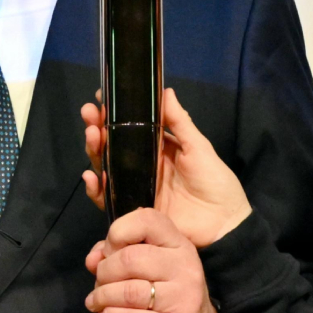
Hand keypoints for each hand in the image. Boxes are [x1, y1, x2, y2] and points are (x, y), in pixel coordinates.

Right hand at [81, 87, 252, 247]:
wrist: (223, 222)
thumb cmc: (214, 181)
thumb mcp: (198, 147)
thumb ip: (179, 121)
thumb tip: (165, 90)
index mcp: (158, 148)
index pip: (129, 127)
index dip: (113, 113)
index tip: (101, 97)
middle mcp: (142, 166)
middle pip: (112, 145)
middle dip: (97, 127)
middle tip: (89, 113)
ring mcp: (135, 187)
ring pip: (106, 167)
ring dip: (94, 150)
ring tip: (92, 134)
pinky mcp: (132, 210)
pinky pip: (107, 200)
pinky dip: (95, 189)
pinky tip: (91, 176)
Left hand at [85, 209, 221, 312]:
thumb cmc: (169, 298)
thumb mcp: (152, 268)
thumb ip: (119, 254)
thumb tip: (92, 259)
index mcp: (179, 245)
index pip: (148, 220)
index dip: (118, 232)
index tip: (109, 251)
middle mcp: (185, 268)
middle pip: (129, 258)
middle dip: (104, 272)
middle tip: (99, 284)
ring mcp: (182, 299)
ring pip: (126, 291)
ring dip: (101, 297)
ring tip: (97, 303)